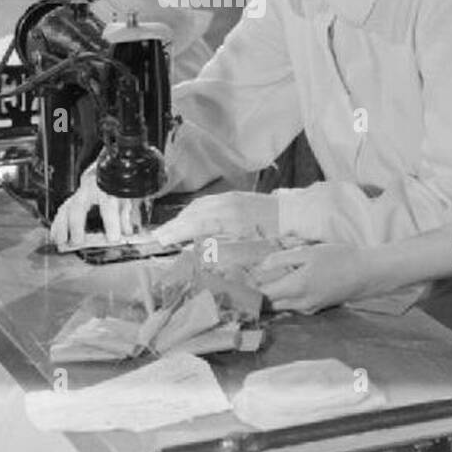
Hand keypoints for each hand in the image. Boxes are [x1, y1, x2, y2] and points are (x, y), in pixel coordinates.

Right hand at [50, 165, 144, 246]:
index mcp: (107, 188)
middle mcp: (89, 189)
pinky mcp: (72, 199)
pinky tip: (55, 237)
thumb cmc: (116, 184)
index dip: (110, 222)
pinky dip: (57, 225)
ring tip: (60, 242)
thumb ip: (126, 215)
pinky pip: (62, 211)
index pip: (108, 205)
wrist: (106, 169)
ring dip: (61, 227)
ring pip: (66, 208)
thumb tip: (128, 233)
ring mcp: (79, 194)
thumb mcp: (126, 196)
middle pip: (78, 206)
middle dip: (76, 225)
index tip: (113, 238)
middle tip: (77, 241)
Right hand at [148, 191, 279, 245]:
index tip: (161, 240)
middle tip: (158, 237)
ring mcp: (229, 198)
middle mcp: (226, 204)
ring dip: (183, 218)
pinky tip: (190, 219)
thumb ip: (224, 250)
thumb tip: (200, 255)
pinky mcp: (233, 196)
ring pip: (198, 206)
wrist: (292, 215)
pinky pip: (207, 202)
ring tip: (170, 230)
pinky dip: (194, 211)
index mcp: (229, 218)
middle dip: (174, 225)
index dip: (177, 232)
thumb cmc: (274, 236)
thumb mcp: (250, 249)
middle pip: (193, 213)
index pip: (196, 223)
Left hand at [255, 242, 379, 314]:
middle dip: (256, 297)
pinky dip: (284, 299)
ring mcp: (309, 308)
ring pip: (282, 306)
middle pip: (270, 305)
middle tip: (243, 285)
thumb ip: (283, 259)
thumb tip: (261, 266)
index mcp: (296, 287)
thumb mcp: (309, 252)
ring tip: (259, 285)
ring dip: (269, 298)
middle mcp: (300, 303)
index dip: (248, 290)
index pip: (263, 295)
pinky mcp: (317, 307)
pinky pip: (294, 306)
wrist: (367, 273)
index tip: (235, 283)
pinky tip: (282, 287)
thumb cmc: (339, 258)